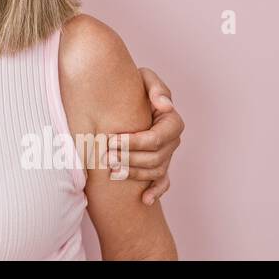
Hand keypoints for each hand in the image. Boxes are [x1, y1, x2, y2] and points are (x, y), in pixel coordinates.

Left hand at [108, 67, 182, 204]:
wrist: (127, 95)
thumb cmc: (135, 85)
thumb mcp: (145, 78)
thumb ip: (155, 88)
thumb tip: (166, 105)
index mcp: (172, 121)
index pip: (155, 139)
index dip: (134, 143)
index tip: (111, 140)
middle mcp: (173, 140)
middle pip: (155, 158)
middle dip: (129, 159)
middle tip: (105, 157)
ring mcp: (168, 154)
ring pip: (155, 171)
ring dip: (134, 174)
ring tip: (112, 171)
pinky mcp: (160, 164)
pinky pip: (163, 182)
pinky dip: (156, 191)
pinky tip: (145, 200)